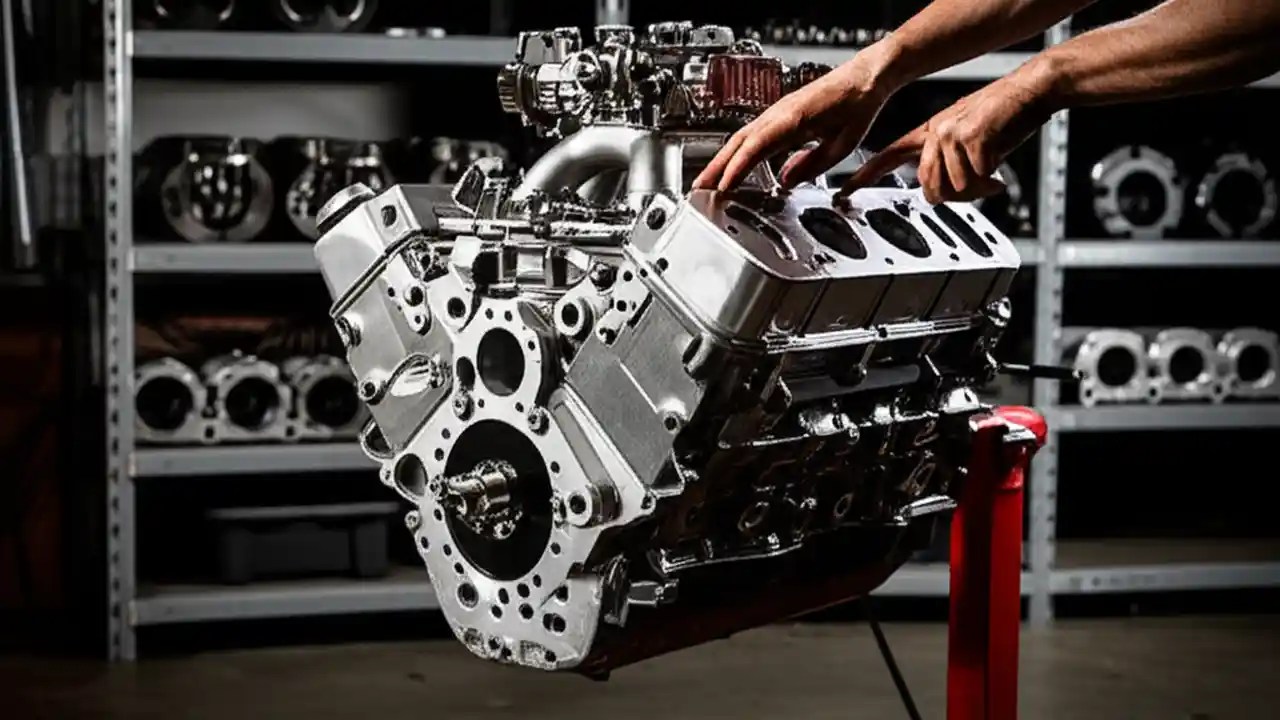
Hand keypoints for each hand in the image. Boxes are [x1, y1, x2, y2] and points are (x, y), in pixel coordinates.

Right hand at [692, 44, 902, 191]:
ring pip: (741, 138)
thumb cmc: (857, 103)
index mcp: (794, 118)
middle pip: (738, 142)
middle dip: (716, 167)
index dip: (737, 169)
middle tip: (698, 189)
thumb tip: (787, 181)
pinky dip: (738, 152)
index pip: (755, 146)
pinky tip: (733, 165)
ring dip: (722, 160)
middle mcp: (779, 113)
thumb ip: (812, 164)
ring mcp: (776, 113)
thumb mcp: (842, 144)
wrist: (864, 76)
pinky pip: (752, 135)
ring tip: (708, 182)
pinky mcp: (779, 115)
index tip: (723, 187)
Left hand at [836, 69, 1053, 204]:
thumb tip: (945, 194)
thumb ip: (947, 163)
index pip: (889, 156)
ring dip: (975, 189)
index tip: (844, 192)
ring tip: (989, 173)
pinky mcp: (970, 139)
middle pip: (929, 189)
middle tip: (976, 184)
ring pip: (953, 189)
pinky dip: (990, 181)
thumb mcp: (964, 138)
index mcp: (928, 132)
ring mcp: (950, 135)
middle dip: (954, 196)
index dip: (864, 177)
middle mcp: (934, 133)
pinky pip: (975, 181)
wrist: (1029, 91)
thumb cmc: (1001, 118)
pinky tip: (998, 169)